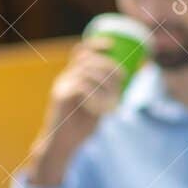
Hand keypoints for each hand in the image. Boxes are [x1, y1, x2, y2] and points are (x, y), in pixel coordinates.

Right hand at [26, 39, 125, 186]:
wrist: (63, 144)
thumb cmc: (81, 126)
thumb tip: (127, 76)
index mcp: (73, 76)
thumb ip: (106, 91)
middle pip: (88, 59)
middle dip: (108, 66)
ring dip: (105, 83)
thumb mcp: (99, 105)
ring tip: (112, 100)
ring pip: (86, 72)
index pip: (81, 51)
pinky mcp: (60, 96)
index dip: (96, 44)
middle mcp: (65, 78)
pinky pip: (82, 87)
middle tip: (121, 79)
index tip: (112, 46)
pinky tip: (101, 108)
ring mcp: (61, 86)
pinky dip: (96, 96)